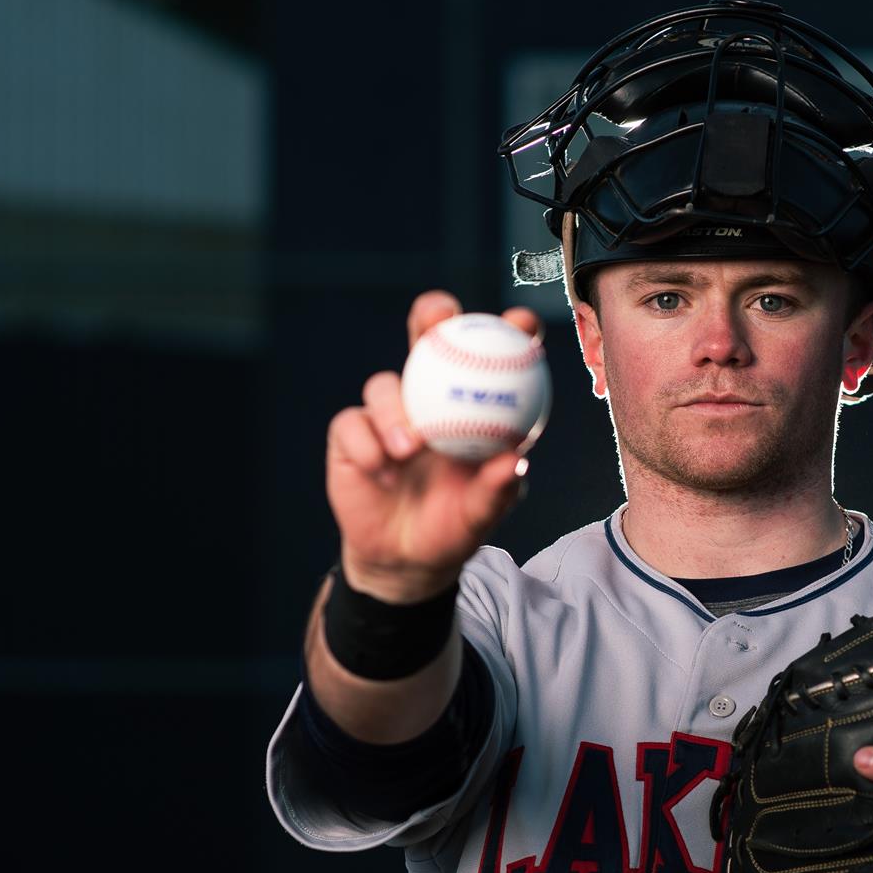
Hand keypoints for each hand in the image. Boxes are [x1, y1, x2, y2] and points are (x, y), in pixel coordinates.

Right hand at [327, 291, 539, 601]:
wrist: (406, 559)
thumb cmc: (454, 526)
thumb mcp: (482, 514)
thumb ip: (498, 488)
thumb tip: (516, 461)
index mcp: (472, 404)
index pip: (492, 356)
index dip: (507, 331)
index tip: (522, 323)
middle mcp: (430, 396)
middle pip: (427, 337)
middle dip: (433, 313)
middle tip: (438, 318)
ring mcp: (388, 412)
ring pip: (384, 384)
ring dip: (395, 411)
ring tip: (409, 448)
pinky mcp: (351, 433)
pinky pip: (353, 424)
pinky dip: (367, 446)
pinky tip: (380, 469)